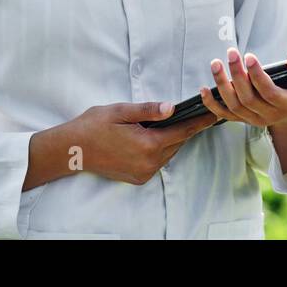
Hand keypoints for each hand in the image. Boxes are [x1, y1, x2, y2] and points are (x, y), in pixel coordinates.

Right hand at [66, 101, 218, 185]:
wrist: (73, 149)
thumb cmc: (94, 126)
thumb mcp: (120, 111)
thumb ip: (148, 110)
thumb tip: (172, 108)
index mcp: (148, 144)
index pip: (183, 132)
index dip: (199, 122)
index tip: (214, 115)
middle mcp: (149, 162)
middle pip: (176, 143)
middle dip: (185, 129)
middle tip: (193, 114)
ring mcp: (144, 172)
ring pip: (168, 153)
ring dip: (171, 140)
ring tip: (171, 124)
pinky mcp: (138, 178)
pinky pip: (157, 162)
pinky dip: (160, 150)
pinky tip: (153, 138)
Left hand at [199, 47, 286, 129]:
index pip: (268, 92)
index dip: (257, 75)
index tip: (250, 56)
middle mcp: (269, 116)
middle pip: (247, 98)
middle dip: (237, 74)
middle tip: (232, 53)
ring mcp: (255, 120)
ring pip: (233, 105)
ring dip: (222, 85)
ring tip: (216, 63)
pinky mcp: (244, 119)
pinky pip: (224, 115)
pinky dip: (212, 104)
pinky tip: (203, 89)